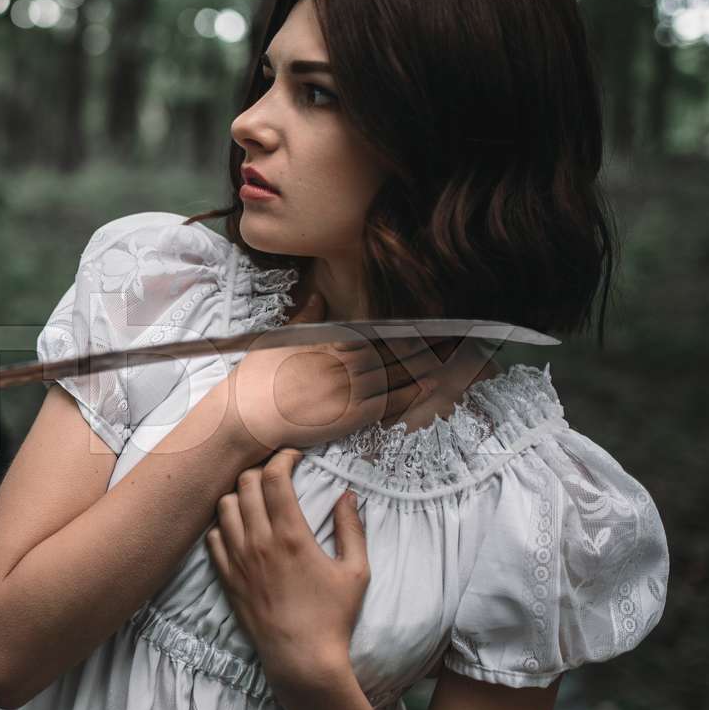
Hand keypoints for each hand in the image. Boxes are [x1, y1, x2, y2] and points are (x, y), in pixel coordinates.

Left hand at [205, 448, 367, 685]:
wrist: (302, 658)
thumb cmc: (334, 616)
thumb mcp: (356, 572)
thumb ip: (352, 529)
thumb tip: (347, 495)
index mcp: (292, 535)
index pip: (274, 478)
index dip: (282, 458)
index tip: (293, 457)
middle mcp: (259, 542)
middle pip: (245, 484)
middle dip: (260, 469)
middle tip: (275, 474)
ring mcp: (238, 560)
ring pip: (224, 506)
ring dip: (239, 494)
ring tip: (255, 498)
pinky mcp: (226, 577)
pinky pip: (212, 537)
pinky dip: (223, 524)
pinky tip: (239, 527)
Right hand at [220, 292, 446, 455]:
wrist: (249, 415)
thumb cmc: (257, 378)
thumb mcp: (278, 338)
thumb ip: (305, 317)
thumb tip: (319, 294)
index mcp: (332, 341)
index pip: (379, 330)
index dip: (409, 325)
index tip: (433, 319)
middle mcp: (348, 361)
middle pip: (397, 348)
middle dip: (429, 342)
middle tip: (459, 335)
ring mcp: (354, 388)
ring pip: (400, 373)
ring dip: (429, 365)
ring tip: (456, 357)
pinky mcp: (354, 414)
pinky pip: (392, 402)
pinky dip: (413, 393)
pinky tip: (432, 385)